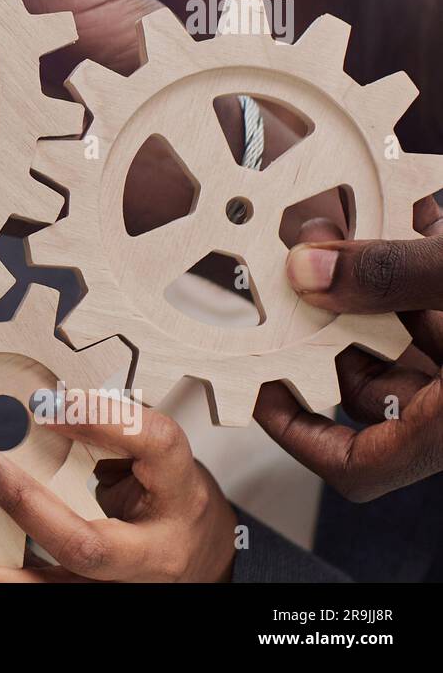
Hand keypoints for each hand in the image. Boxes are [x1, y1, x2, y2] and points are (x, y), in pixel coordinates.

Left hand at [0, 405, 237, 581]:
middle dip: (24, 504)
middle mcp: (147, 557)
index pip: (152, 448)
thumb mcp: (159, 456)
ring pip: (42, 591)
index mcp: (177, 496)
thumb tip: (41, 405)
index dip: (99, 420)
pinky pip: (27, 595)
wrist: (201, 562)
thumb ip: (112, 429)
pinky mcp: (82, 602)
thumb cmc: (169, 498)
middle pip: (85, 544)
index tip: (43, 403)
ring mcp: (112, 590)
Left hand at [254, 202, 442, 500]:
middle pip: (367, 384)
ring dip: (362, 288)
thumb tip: (310, 268)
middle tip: (286, 277)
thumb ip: (393, 276)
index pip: (355, 465)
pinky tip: (396, 215)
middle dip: (322, 325)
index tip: (254, 388)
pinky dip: (408, 267)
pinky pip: (431, 303)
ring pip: (399, 338)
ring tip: (327, 234)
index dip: (293, 433)